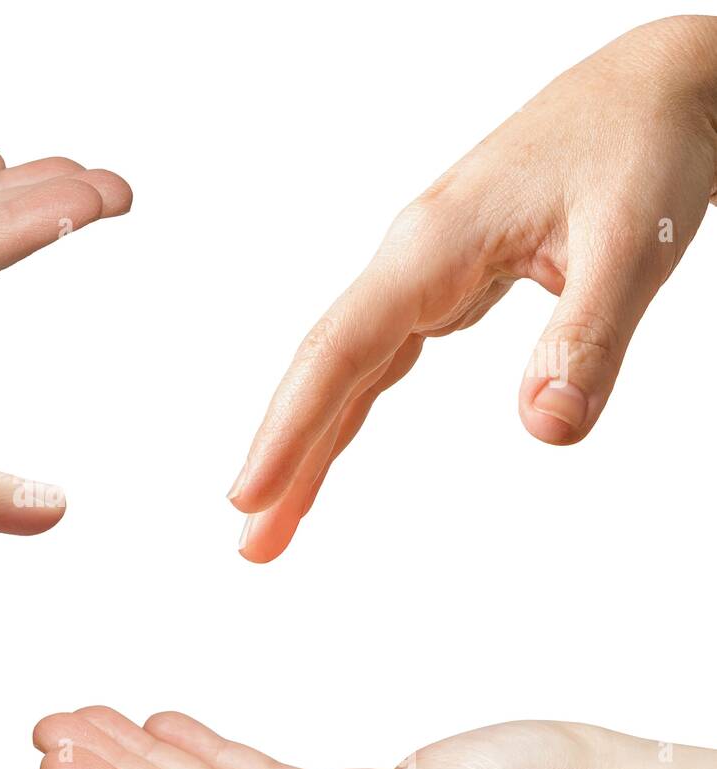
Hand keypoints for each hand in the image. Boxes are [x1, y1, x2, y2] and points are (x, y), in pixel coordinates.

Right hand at [229, 15, 716, 561]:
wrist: (661, 83)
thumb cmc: (644, 141)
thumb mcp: (635, 241)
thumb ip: (588, 338)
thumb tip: (546, 432)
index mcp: (435, 246)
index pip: (341, 350)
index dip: (289, 428)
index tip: (249, 495)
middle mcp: (411, 259)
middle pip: (322, 369)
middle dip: (281, 456)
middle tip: (250, 543)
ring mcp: (422, 271)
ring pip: (343, 369)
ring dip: (306, 443)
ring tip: (278, 517)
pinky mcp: (443, 283)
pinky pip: (377, 359)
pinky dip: (346, 411)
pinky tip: (328, 447)